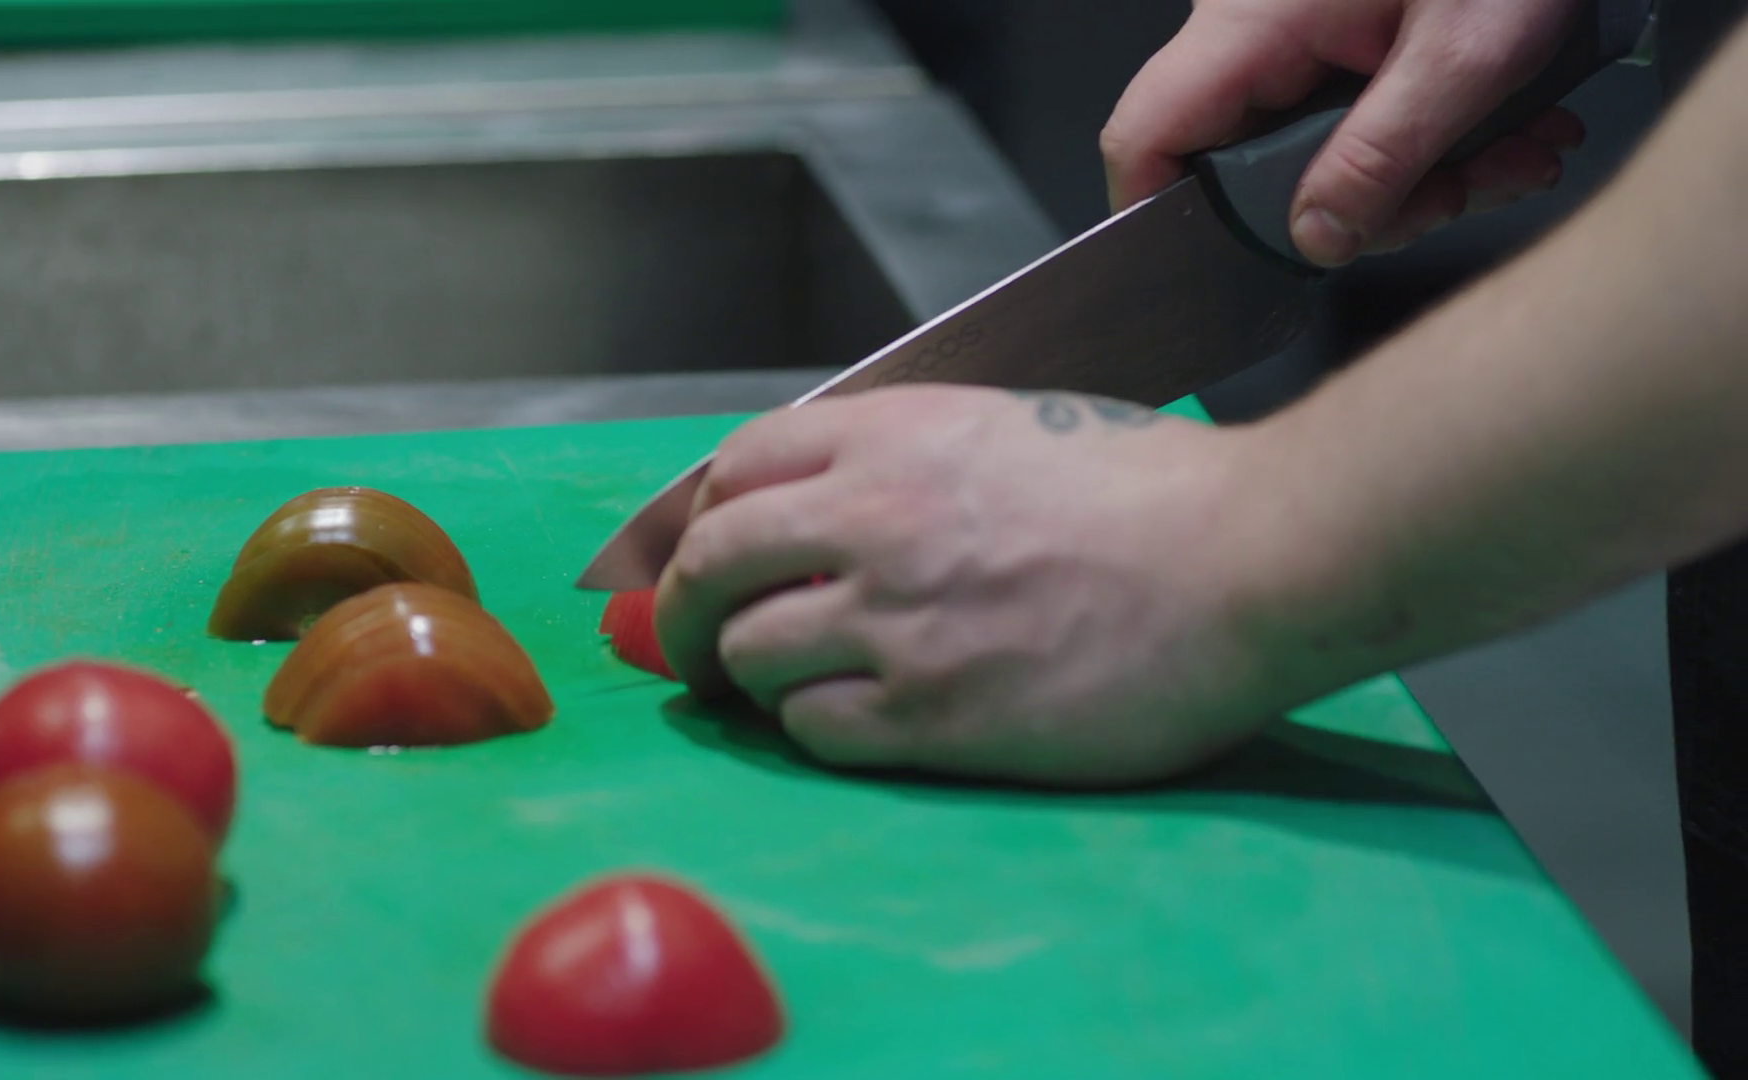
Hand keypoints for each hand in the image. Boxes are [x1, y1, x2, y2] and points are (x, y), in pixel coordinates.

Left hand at [652, 386, 1329, 786]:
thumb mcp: (1011, 423)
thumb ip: (907, 456)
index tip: (701, 553)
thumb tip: (829, 503)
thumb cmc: (1157, 488)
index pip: (733, 468)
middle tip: (687, 645)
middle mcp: (874, 517)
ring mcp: (897, 620)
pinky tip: (850, 721)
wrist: (1248, 558)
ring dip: (752, 676)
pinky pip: (813, 730)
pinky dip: (812, 728)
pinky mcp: (933, 713)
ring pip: (751, 655)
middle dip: (680, 611)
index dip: (699, 518)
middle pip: (711, 565)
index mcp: (893, 434)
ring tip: (782, 688)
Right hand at [1101, 0, 1587, 265]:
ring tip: (1511, 152)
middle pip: (1248, 165)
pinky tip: (1505, 127)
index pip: (1147, 136)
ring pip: (1317, 151)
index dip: (1167, 214)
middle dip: (1361, 203)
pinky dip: (1430, 136)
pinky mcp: (1338, 32)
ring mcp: (1295, 30)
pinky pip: (1356, 114)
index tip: (1237, 263)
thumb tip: (1318, 239)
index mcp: (1250, 24)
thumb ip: (1383, 157)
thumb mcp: (1466, 54)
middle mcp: (1254, 27)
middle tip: (1452, 195)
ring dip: (1417, 175)